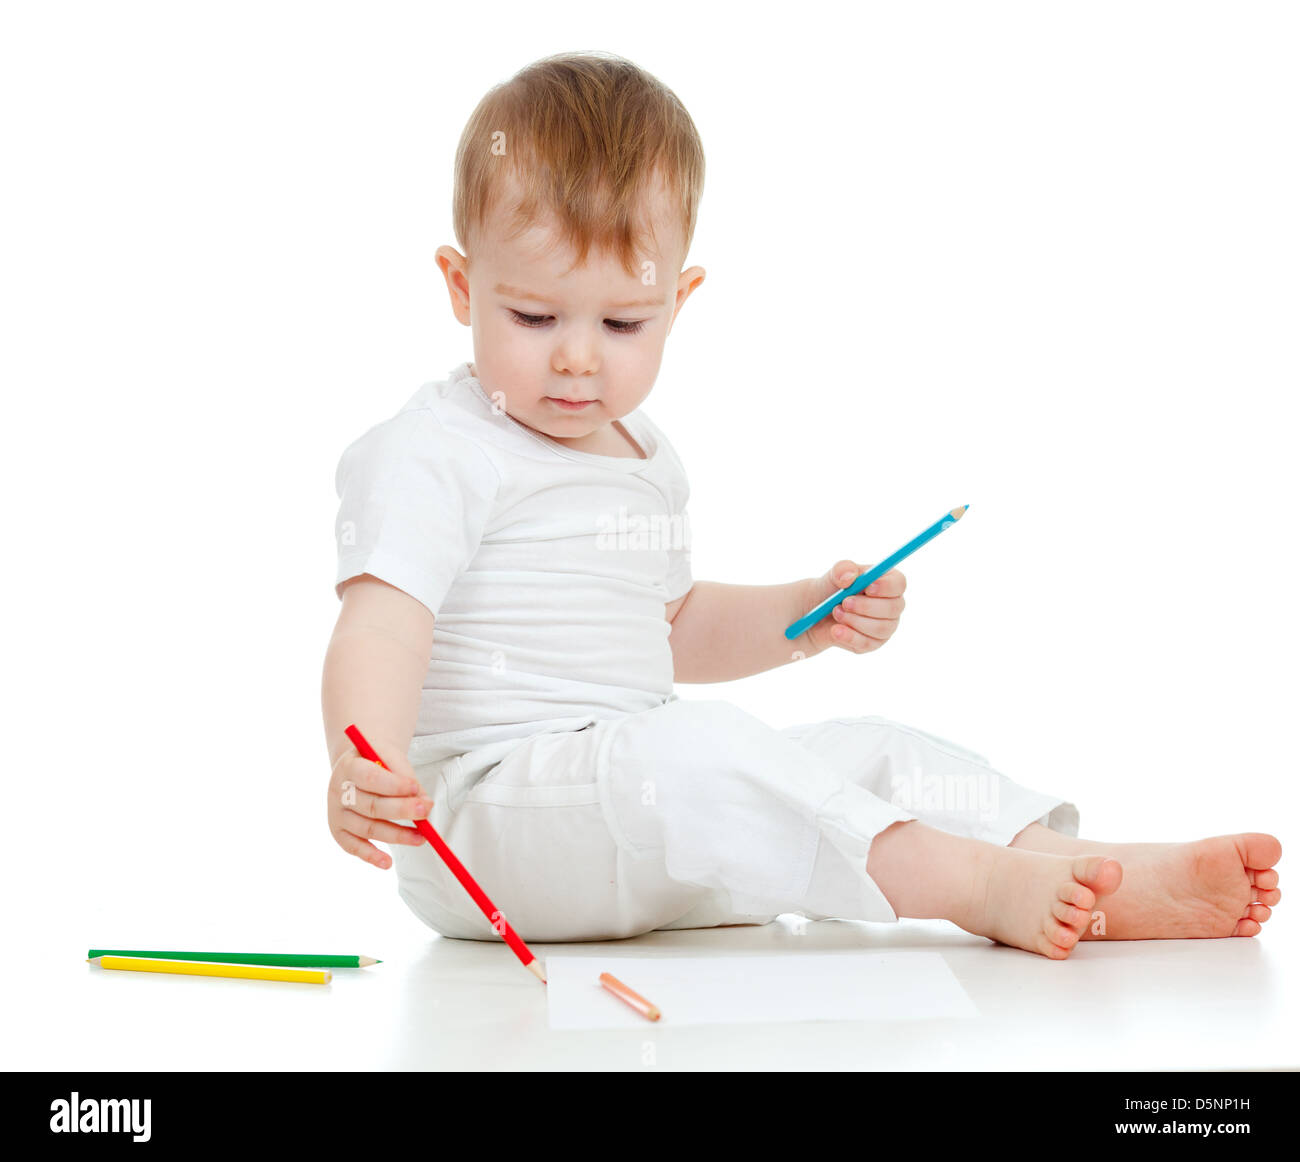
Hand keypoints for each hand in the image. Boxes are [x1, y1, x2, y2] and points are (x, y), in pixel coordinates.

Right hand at [327, 736, 431, 869]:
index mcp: (349, 767)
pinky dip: (371, 856)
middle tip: (424, 811)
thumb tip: (425, 805)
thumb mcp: (390, 759)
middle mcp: (338, 792)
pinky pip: (353, 847)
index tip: (416, 788)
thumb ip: (407, 780)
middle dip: (402, 810)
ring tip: (421, 837)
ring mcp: (337, 814)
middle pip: (372, 806)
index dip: (394, 785)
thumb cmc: (376, 761)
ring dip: (397, 835)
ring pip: (368, 829)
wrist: (356, 764)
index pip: (371, 778)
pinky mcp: (339, 831)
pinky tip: (388, 863)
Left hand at [801, 559, 906, 654]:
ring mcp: (884, 626)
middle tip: (844, 602)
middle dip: (867, 606)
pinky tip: (835, 630)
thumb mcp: (833, 575)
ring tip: (835, 612)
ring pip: (881, 628)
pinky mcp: (872, 643)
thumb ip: (842, 569)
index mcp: (887, 582)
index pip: (899, 584)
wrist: (815, 613)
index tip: (868, 588)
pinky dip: (849, 636)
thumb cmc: (831, 589)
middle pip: (894, 608)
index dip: (887, 586)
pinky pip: (867, 643)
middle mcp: (891, 605)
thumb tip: (849, 577)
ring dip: (855, 620)